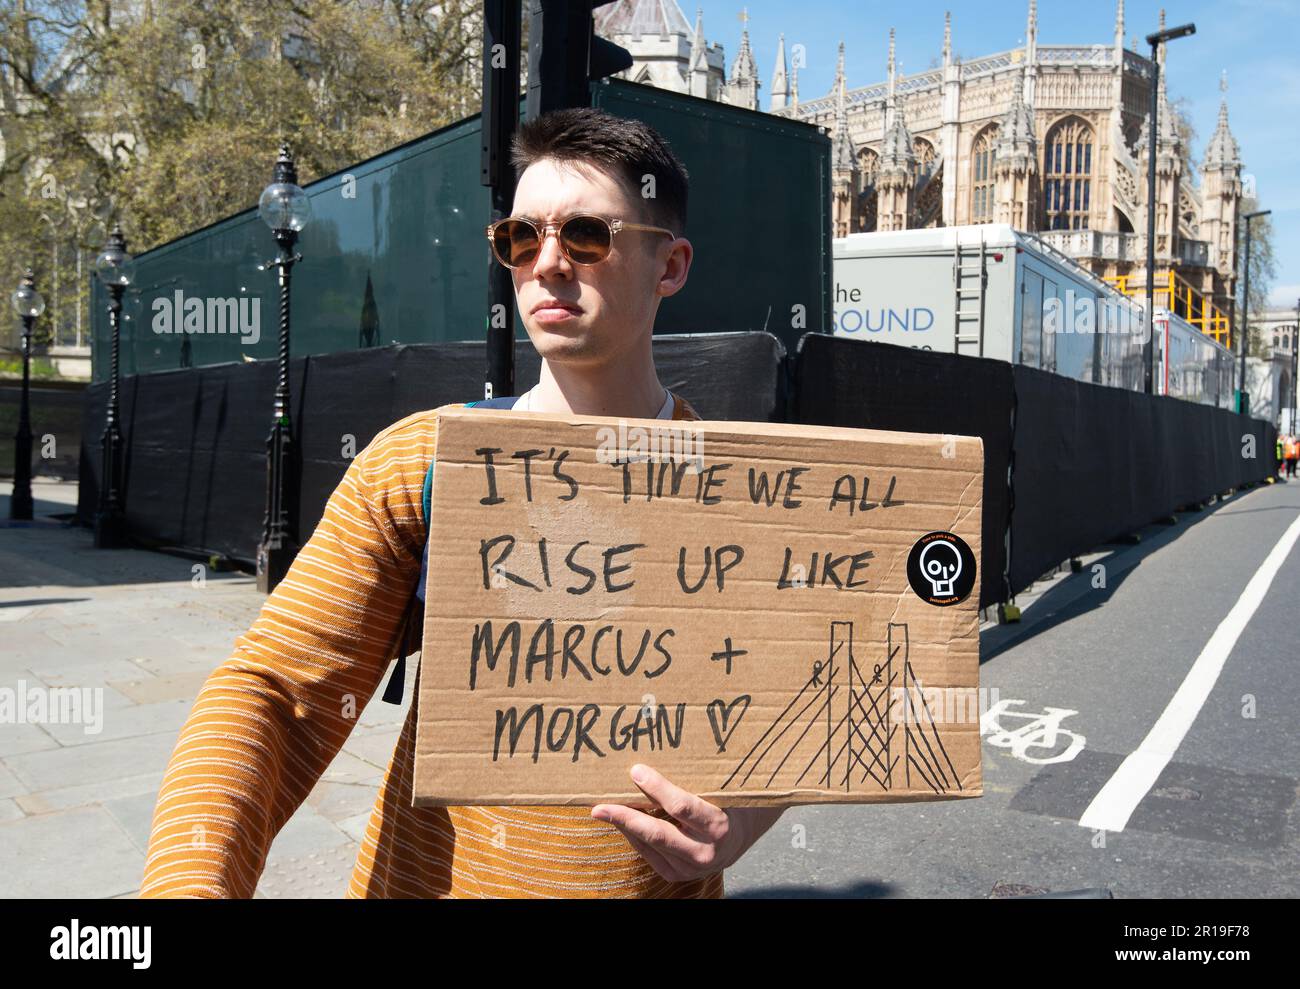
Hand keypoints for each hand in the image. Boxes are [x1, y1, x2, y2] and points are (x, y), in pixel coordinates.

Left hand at [591, 763, 784, 882]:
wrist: (736, 841)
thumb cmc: (723, 804)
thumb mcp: (716, 790)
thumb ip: (693, 778)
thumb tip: (657, 753)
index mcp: (718, 826)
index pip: (682, 806)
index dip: (657, 788)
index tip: (636, 771)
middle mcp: (704, 851)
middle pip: (657, 833)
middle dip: (625, 817)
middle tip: (599, 806)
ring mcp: (689, 868)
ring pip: (648, 844)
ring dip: (623, 825)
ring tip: (602, 809)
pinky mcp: (677, 875)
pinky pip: (647, 854)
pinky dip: (632, 835)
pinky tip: (620, 820)